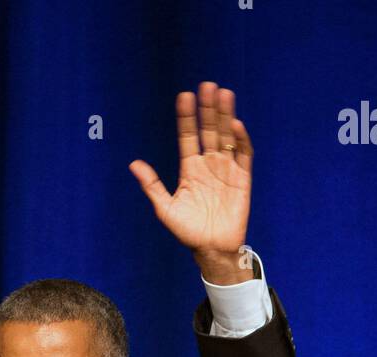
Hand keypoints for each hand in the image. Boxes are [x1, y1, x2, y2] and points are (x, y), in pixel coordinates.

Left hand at [129, 82, 253, 280]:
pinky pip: (243, 155)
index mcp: (190, 169)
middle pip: (209, 130)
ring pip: (226, 136)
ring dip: (225, 116)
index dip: (186, 117)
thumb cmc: (188, 232)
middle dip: (208, 109)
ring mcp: (226, 170)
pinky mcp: (242, 179)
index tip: (185, 96)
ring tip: (224, 94)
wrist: (211, 250)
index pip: (188, 136)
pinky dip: (240, 140)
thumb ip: (152, 185)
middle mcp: (209, 164)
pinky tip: (235, 125)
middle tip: (207, 86)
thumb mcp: (165, 209)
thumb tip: (133, 164)